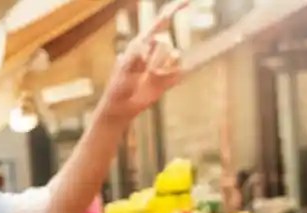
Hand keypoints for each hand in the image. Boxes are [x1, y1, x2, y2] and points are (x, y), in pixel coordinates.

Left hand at [97, 0, 186, 122]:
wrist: (122, 108)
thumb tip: (145, 46)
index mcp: (142, 43)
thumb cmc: (118, 89)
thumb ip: (134, 58)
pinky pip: (179, 70)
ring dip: (161, 69)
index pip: (160, 22)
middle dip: (155, 58)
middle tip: (141, 72)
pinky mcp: (170, 76)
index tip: (188, 1)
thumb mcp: (124, 72)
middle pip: (165, 43)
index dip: (173, 10)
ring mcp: (164, 62)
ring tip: (147, 79)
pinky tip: (156, 84)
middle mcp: (155, 49)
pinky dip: (169, 77)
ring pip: (174, 57)